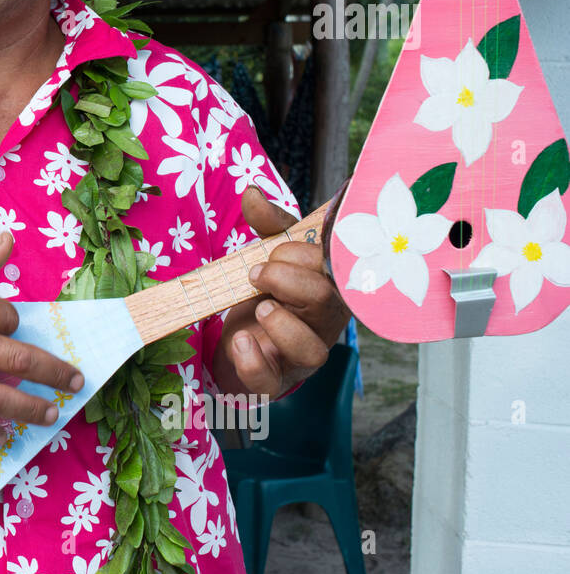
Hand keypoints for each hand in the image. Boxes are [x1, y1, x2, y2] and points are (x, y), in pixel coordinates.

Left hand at [212, 186, 350, 399]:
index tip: (271, 251)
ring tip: (258, 307)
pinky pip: (270, 381)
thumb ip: (267, 223)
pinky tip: (240, 340)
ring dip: (281, 323)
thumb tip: (252, 193)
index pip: (333, 268)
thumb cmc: (269, 289)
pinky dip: (252, 361)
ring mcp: (302, 354)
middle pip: (327, 302)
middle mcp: (324, 322)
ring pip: (311, 350)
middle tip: (256, 275)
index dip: (300, 255)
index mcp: (330, 287)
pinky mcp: (274, 378)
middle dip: (287, 280)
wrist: (242, 335)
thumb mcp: (271, 250)